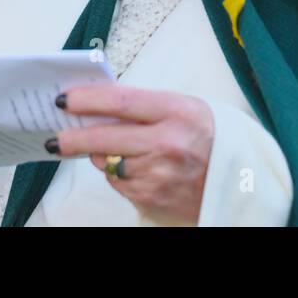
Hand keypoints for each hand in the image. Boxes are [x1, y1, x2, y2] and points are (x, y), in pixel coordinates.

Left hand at [51, 84, 213, 225]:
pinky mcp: (152, 199)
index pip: (119, 102)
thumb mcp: (185, 108)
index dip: (87, 100)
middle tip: (55, 136)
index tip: (65, 99)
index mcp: (177, 112)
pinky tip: (136, 167)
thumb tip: (98, 103)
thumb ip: (144, 105)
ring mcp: (158, 175)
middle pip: (104, 137)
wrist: (241, 181)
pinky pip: (119, 183)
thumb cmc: (209, 137)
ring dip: (101, 154)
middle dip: (73, 136)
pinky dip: (118, 174)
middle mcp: (166, 144)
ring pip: (107, 162)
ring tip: (116, 148)